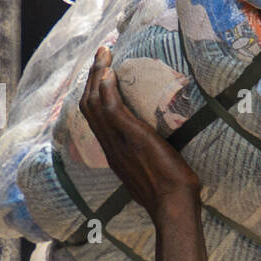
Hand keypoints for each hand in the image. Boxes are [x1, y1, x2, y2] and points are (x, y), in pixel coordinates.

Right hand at [79, 45, 199, 218]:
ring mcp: (118, 141)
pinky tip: (111, 71)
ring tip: (105, 54)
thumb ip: (152, 159)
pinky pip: (110, 107)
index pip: (95, 119)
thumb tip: (166, 147)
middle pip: (88, 106)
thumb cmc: (172, 194)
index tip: (102, 76)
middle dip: (93, 78)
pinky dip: (107, 87)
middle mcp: (109, 146)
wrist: (173, 206)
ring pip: (95, 102)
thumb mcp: (154, 173)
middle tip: (101, 55)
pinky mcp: (130, 137)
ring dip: (98, 75)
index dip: (95, 96)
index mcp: (114, 153)